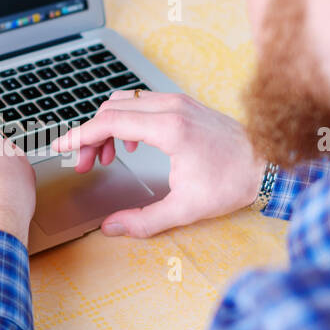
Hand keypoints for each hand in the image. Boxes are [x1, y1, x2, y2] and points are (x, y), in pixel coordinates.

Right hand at [52, 91, 265, 237]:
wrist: (269, 162)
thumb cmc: (233, 181)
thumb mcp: (186, 209)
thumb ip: (144, 220)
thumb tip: (112, 228)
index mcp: (169, 129)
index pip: (109, 122)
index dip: (79, 135)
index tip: (60, 147)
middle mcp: (171, 108)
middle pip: (111, 109)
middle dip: (89, 135)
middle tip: (83, 164)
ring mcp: (178, 102)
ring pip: (124, 102)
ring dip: (106, 126)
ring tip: (104, 157)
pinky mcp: (183, 104)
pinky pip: (142, 102)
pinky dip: (125, 119)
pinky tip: (130, 145)